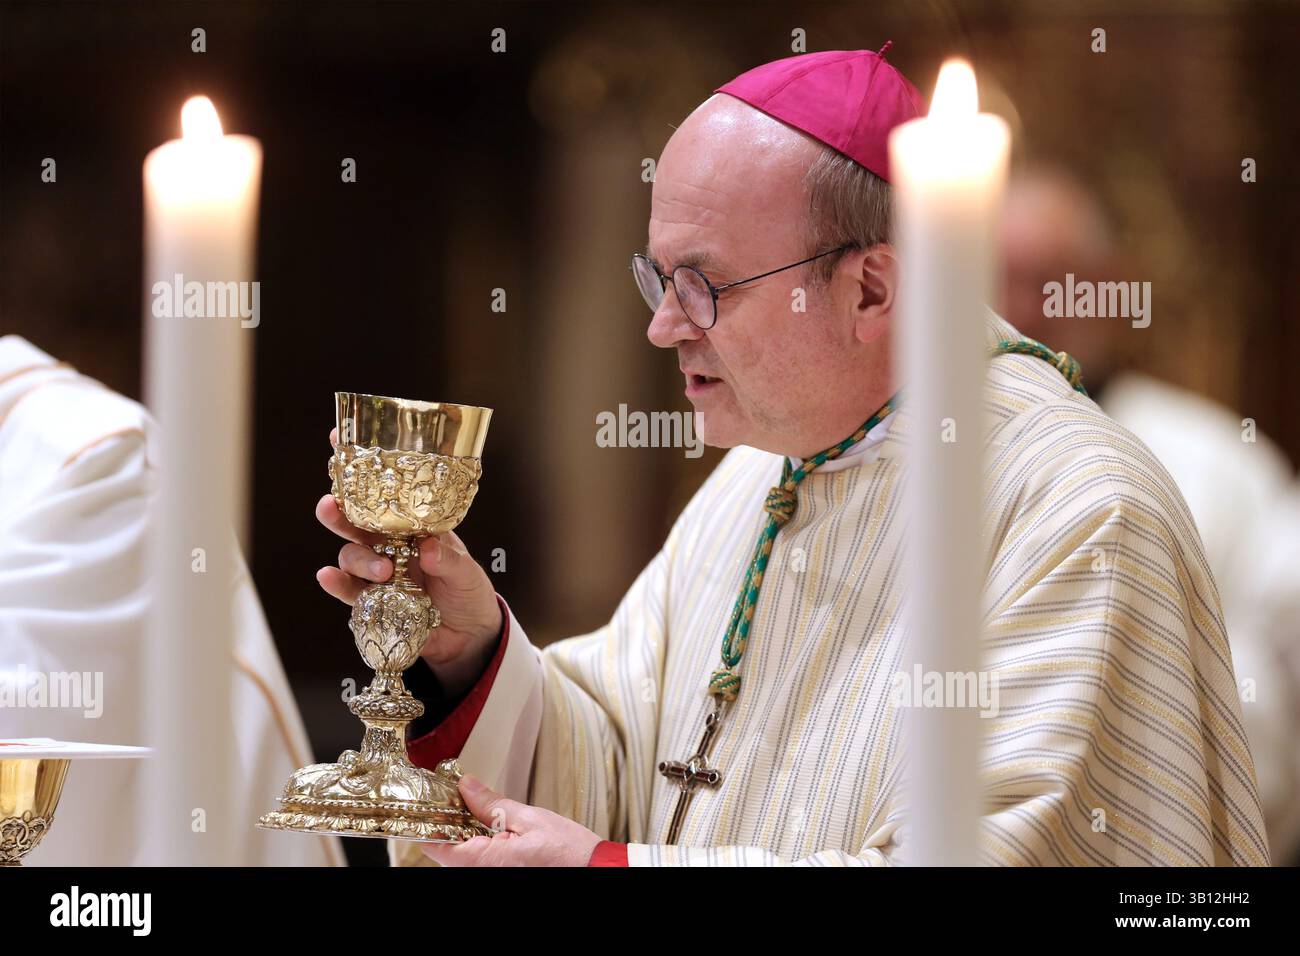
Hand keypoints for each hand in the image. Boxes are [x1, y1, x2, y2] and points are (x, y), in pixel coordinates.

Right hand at [315, 428, 502, 688]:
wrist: (469, 638)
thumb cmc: (470, 594)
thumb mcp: (469, 574)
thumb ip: (451, 562)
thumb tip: (427, 550)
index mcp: (414, 526)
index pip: (387, 492)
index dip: (363, 467)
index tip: (341, 440)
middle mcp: (391, 545)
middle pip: (355, 521)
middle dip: (339, 510)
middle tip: (332, 505)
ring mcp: (379, 573)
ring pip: (350, 555)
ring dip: (356, 557)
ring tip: (379, 570)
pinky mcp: (372, 603)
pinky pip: (348, 591)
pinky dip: (336, 584)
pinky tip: (327, 578)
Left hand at [421, 774, 603, 866]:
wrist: (593, 869)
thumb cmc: (569, 852)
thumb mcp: (529, 817)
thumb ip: (492, 804)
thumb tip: (466, 787)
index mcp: (486, 861)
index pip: (438, 847)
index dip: (430, 823)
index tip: (430, 803)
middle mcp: (485, 873)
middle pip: (449, 850)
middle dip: (450, 822)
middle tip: (456, 796)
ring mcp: (493, 874)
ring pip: (464, 854)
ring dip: (465, 831)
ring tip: (475, 807)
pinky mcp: (502, 873)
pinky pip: (480, 858)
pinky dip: (479, 840)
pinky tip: (489, 824)